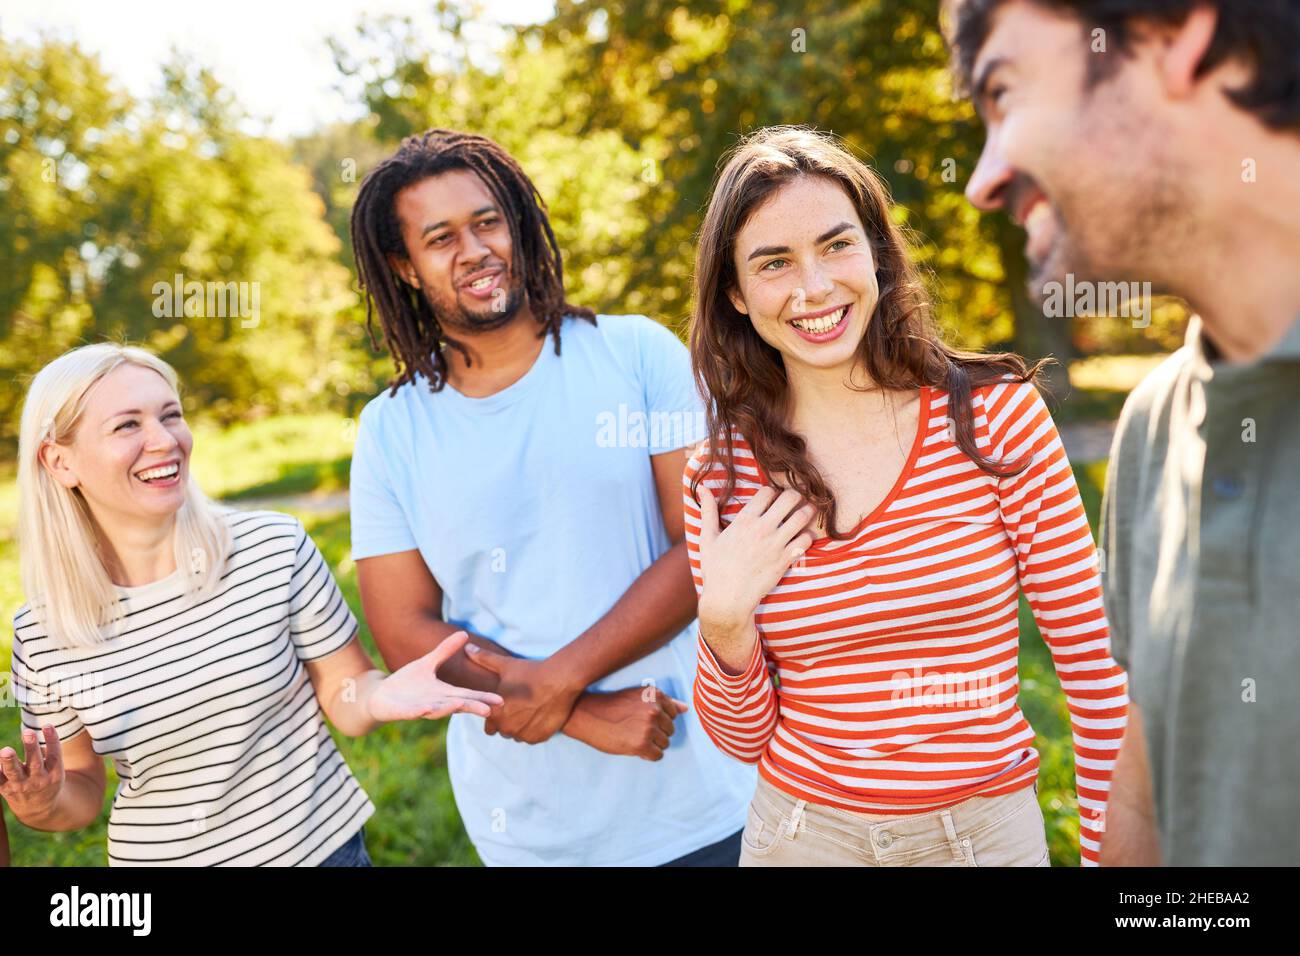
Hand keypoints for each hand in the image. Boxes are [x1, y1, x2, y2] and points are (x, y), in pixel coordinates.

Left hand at [0, 725, 63, 818]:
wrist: (38, 809)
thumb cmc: (47, 780)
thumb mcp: (55, 770)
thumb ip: (50, 752)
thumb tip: (45, 727)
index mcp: (53, 774)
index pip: (54, 755)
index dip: (52, 739)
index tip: (47, 725)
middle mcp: (38, 780)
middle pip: (34, 762)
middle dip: (31, 747)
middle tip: (28, 732)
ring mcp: (21, 786)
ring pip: (14, 772)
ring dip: (9, 761)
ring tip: (6, 750)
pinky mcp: (5, 789)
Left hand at [368, 631, 504, 722]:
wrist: (379, 695)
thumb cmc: (406, 683)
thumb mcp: (427, 663)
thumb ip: (445, 651)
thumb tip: (465, 634)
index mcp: (442, 693)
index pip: (467, 696)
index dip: (482, 698)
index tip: (500, 700)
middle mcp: (434, 703)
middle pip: (457, 706)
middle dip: (472, 707)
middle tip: (489, 710)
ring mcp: (418, 709)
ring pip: (436, 710)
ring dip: (449, 708)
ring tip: (462, 703)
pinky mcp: (401, 712)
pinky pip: (411, 713)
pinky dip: (418, 712)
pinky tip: (425, 708)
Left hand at [466, 644, 582, 743]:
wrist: (560, 680)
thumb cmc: (530, 671)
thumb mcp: (505, 665)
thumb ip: (484, 659)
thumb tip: (468, 647)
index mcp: (494, 713)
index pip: (489, 726)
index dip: (496, 716)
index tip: (506, 705)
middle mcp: (506, 728)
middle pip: (504, 730)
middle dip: (509, 722)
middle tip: (520, 706)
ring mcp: (523, 735)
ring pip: (518, 735)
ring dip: (521, 727)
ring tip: (531, 710)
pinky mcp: (539, 738)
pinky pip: (532, 738)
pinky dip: (534, 730)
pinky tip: (540, 714)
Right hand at [578, 686, 688, 760]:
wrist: (586, 715)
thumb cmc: (611, 706)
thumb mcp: (637, 697)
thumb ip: (664, 702)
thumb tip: (685, 708)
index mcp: (655, 694)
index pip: (673, 714)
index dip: (658, 720)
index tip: (641, 719)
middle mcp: (654, 709)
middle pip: (670, 730)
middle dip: (656, 733)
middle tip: (634, 729)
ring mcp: (648, 727)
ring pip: (665, 743)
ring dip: (651, 744)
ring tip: (633, 737)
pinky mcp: (642, 744)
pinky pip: (657, 755)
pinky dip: (647, 755)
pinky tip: (633, 747)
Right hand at [695, 485, 815, 637]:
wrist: (727, 599)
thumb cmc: (715, 569)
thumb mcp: (707, 538)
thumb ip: (707, 511)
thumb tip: (703, 488)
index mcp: (744, 520)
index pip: (767, 491)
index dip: (771, 493)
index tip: (771, 500)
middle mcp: (762, 529)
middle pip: (790, 497)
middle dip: (794, 496)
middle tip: (793, 503)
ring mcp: (776, 544)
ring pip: (803, 516)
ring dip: (806, 512)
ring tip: (804, 515)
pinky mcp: (785, 560)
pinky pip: (806, 540)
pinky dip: (808, 536)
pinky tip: (801, 538)